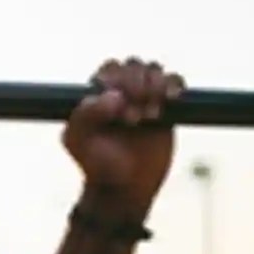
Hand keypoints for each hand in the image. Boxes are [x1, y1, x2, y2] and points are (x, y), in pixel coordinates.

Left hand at [62, 57, 186, 220]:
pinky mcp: (168, 107)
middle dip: (136, 86)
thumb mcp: (78, 141)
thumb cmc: (96, 164)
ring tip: (150, 115)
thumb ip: (86, 115)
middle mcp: (121, 91)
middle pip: (133, 66)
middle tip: (133, 118)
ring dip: (154, 86)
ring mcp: (145, 97)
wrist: (125, 187)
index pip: (110, 69)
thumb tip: (114, 96)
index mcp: (97, 94)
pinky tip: (171, 100)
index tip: (118, 108)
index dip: (116, 82)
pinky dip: (175, 84)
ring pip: (154, 69)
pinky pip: (176, 81)